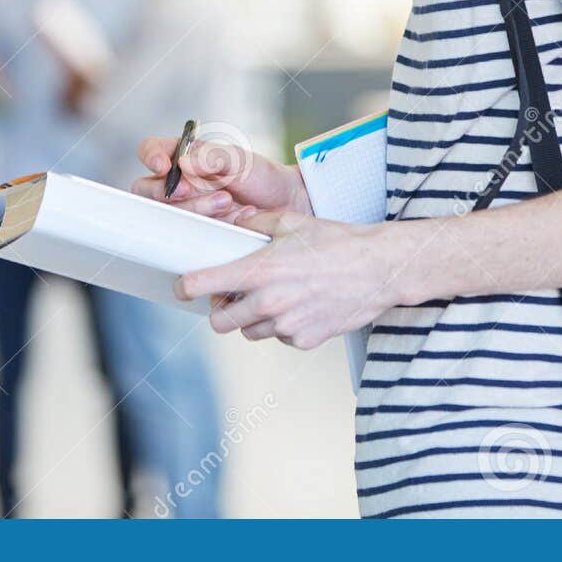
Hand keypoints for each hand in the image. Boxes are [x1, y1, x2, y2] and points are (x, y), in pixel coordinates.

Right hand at [132, 131, 309, 221]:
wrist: (284, 205)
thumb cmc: (260, 175)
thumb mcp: (238, 159)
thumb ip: (212, 157)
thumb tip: (183, 162)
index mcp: (184, 156)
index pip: (151, 150)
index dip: (150, 156)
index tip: (163, 166)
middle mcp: (178, 182)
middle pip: (148, 188)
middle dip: (168, 191)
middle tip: (191, 189)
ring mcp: (185, 209)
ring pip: (168, 213)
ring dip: (195, 208)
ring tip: (227, 202)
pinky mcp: (195, 232)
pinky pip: (187, 233)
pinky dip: (210, 226)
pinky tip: (235, 219)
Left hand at [177, 211, 406, 348]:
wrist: (379, 269)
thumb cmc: (338, 242)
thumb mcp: (293, 222)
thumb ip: (258, 223)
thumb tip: (238, 224)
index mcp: (260, 271)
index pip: (204, 285)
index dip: (187, 286)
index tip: (183, 285)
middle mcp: (269, 303)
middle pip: (220, 322)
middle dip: (220, 309)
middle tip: (231, 295)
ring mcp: (286, 326)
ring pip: (250, 331)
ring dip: (252, 318)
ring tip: (273, 296)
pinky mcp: (305, 340)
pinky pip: (279, 336)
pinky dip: (281, 325)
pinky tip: (300, 304)